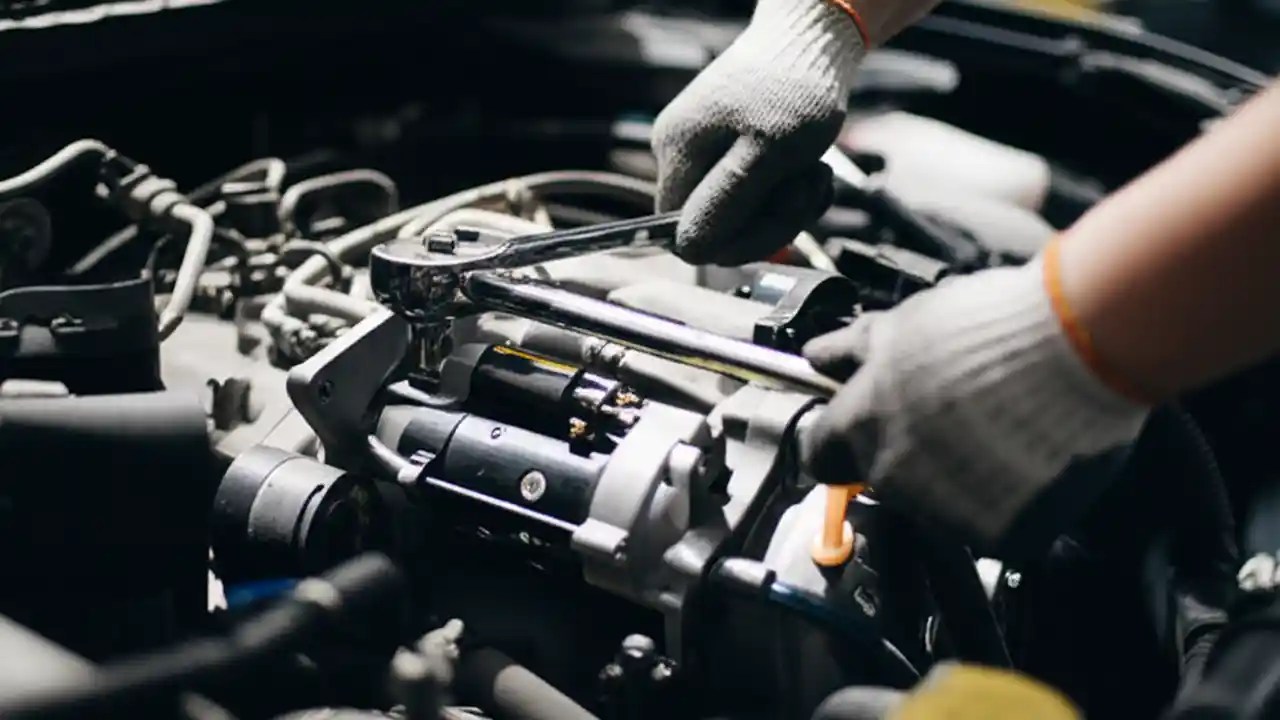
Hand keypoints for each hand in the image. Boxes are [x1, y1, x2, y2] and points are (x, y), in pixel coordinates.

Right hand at [651, 0, 864, 264]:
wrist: (811, 39)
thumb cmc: (795, 89)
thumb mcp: (768, 153)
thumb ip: (726, 202)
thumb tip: (688, 249)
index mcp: (676, 153)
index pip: (685, 234)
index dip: (733, 238)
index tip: (779, 213)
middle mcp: (677, 155)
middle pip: (714, 229)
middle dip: (770, 219)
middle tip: (807, 185)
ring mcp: (701, 154)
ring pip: (740, 217)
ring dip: (788, 206)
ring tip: (814, 172)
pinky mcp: (725, 153)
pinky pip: (752, 197)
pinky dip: (788, 193)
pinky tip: (810, 171)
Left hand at [800, 261, 1148, 552]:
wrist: (1079, 347)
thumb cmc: (992, 326)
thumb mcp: (907, 321)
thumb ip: (853, 349)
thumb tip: (817, 356)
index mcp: (862, 424)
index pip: (820, 457)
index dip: (838, 443)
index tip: (859, 432)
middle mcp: (894, 476)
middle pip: (886, 481)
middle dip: (912, 455)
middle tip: (960, 416)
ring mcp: (946, 512)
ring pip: (940, 508)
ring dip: (961, 480)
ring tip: (1003, 430)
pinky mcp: (1002, 536)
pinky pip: (996, 530)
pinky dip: (1012, 504)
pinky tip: (1031, 460)